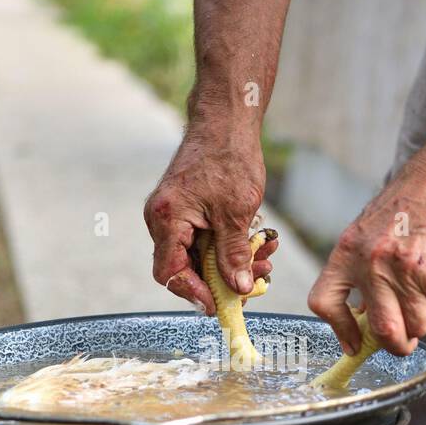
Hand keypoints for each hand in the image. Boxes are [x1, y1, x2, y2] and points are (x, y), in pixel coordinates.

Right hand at [145, 127, 275, 314]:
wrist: (226, 119)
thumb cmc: (229, 158)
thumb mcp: (237, 213)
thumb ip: (234, 255)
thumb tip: (237, 290)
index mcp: (168, 219)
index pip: (170, 273)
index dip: (194, 293)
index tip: (220, 304)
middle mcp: (162, 218)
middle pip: (184, 267)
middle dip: (221, 279)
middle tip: (255, 282)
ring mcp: (172, 213)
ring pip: (197, 254)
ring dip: (230, 262)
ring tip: (264, 261)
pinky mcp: (185, 208)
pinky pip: (202, 238)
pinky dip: (227, 245)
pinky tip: (255, 244)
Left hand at [308, 142, 425, 355]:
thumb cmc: (416, 197)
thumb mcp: (372, 227)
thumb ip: (364, 267)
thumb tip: (365, 312)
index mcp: (348, 250)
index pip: (324, 302)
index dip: (339, 330)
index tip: (353, 344)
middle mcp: (373, 264)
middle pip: (380, 330)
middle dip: (395, 345)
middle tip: (404, 343)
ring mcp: (407, 272)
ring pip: (416, 325)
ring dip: (424, 318)